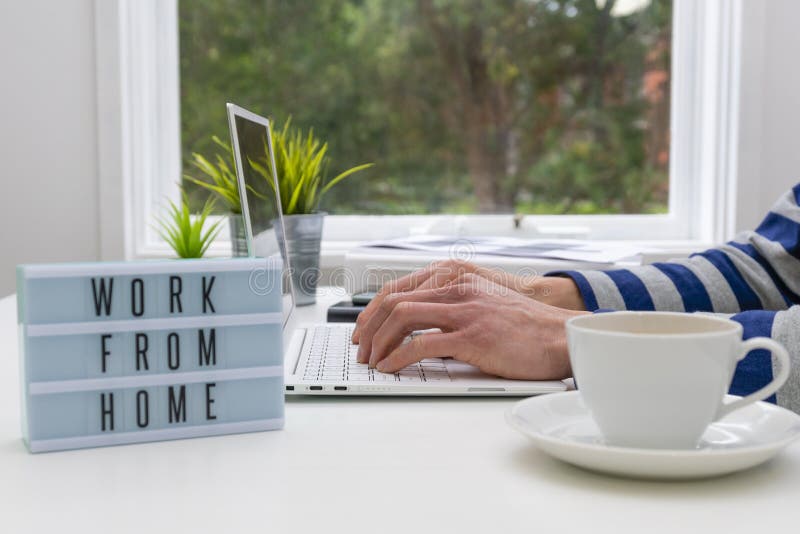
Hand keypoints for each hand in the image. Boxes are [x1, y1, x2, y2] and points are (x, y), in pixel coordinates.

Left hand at [352, 259, 584, 344]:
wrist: (561, 336)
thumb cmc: (527, 329)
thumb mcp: (485, 307)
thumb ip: (455, 311)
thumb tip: (421, 334)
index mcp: (458, 280)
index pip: (400, 288)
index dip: (374, 310)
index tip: (364, 329)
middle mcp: (458, 289)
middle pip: (394, 301)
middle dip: (369, 327)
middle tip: (361, 349)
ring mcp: (465, 311)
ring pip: (402, 317)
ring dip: (379, 341)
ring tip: (372, 360)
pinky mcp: (472, 336)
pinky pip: (421, 345)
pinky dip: (399, 357)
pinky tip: (392, 367)